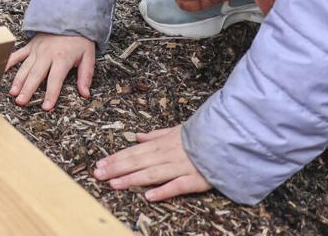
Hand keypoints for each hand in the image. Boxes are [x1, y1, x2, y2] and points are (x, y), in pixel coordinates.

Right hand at [6, 33, 95, 109]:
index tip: (46, 107)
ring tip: (13, 92)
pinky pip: (18, 54)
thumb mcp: (88, 56)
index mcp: (62, 58)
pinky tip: (3, 71)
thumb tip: (85, 93)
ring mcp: (36, 49)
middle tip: (21, 102)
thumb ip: (85, 75)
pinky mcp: (30, 45)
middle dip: (27, 90)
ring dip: (18, 80)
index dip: (50, 94)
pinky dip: (9, 62)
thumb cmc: (80, 38)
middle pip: (35, 75)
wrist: (70, 17)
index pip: (55, 80)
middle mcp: (47, 54)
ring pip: (25, 67)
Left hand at [94, 125, 211, 201]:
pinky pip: (178, 186)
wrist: (229, 138)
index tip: (100, 164)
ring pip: (152, 173)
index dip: (116, 158)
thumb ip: (156, 134)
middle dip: (116, 168)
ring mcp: (181, 166)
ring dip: (132, 179)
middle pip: (138, 162)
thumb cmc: (202, 135)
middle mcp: (168, 154)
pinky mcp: (196, 179)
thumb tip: (138, 135)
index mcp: (163, 143)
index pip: (134, 151)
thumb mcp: (177, 130)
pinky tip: (149, 197)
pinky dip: (164, 191)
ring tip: (114, 184)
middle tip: (98, 175)